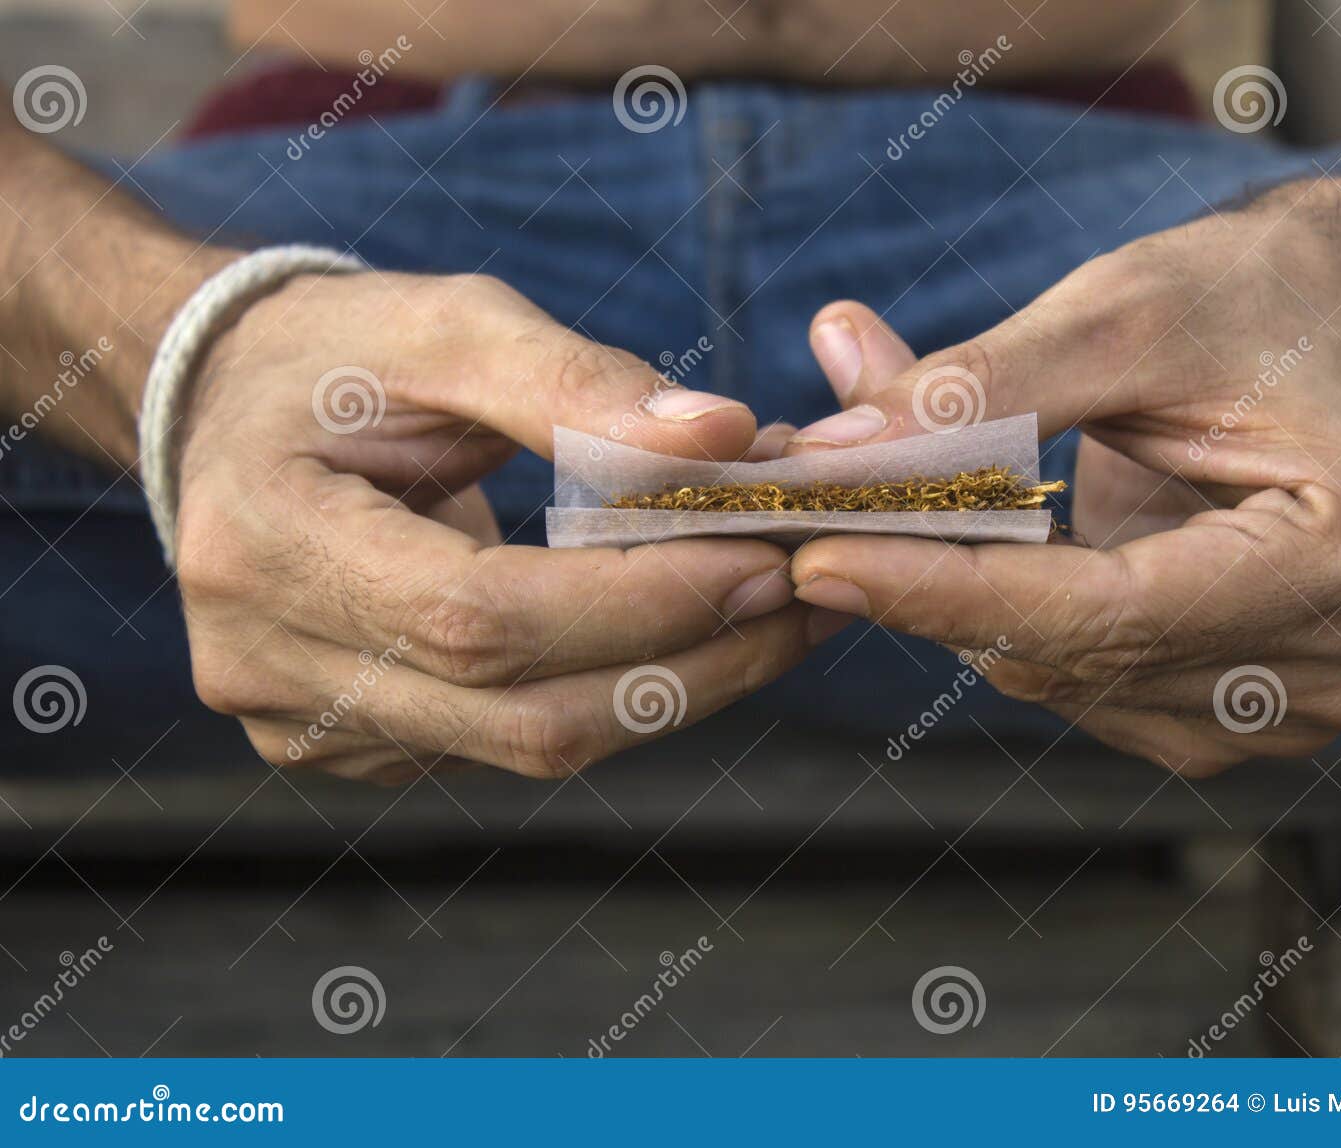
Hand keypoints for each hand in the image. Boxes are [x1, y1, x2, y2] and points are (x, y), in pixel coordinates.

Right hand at [174, 271, 829, 783]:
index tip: (767, 555)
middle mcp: (268, 663)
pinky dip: (614, 690)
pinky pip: (511, 741)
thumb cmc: (334, 353)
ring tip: (772, 609)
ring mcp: (305, 724)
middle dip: (692, 659)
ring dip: (675, 684)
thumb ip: (579, 384)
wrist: (222, 411)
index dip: (642, 601)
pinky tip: (683, 631)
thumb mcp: (445, 327)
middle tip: (806, 590)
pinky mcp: (352, 744)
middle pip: (524, 714)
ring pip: (532, 745)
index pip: (483, 619)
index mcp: (269, 543)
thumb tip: (728, 438)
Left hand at [786, 206, 1340, 774]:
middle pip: (1081, 657)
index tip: (820, 556)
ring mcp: (1295, 705)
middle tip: (812, 522)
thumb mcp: (1123, 312)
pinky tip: (976, 546)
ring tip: (894, 506)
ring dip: (963, 600)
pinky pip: (1084, 681)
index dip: (951, 591)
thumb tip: (836, 456)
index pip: (1111, 611)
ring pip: (1066, 680)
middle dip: (933, 589)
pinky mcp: (1240, 710)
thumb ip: (983, 391)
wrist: (1332, 328)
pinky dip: (1010, 616)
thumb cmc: (1251, 300)